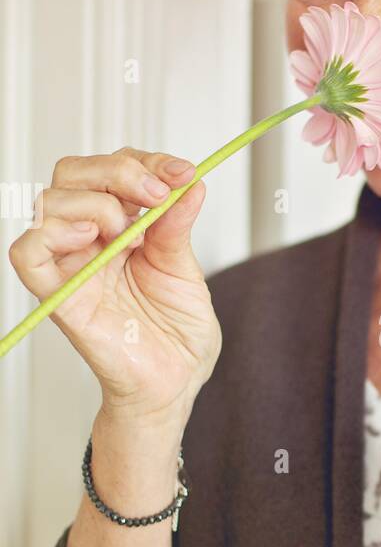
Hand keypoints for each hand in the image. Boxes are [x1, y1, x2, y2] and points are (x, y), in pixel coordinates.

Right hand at [8, 147, 221, 424]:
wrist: (175, 385)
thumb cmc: (177, 335)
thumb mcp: (186, 269)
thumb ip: (178, 225)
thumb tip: (189, 181)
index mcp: (120, 228)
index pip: (112, 169)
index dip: (144, 161)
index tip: (182, 173)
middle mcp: (90, 241)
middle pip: (72, 174)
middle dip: (117, 171)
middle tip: (156, 195)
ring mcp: (72, 266)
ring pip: (48, 202)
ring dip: (94, 201)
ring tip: (130, 231)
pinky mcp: (60, 297)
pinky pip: (27, 254)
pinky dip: (50, 234)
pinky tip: (89, 238)